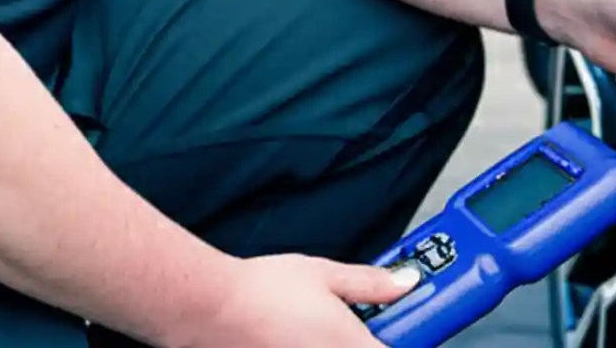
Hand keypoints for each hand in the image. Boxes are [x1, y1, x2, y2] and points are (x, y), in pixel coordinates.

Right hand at [180, 254, 421, 347]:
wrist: (209, 309)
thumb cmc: (260, 293)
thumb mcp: (325, 274)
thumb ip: (370, 283)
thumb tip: (404, 282)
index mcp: (353, 346)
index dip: (407, 337)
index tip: (406, 327)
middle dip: (374, 341)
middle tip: (364, 325)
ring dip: (344, 345)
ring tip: (323, 328)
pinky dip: (317, 346)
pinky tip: (303, 335)